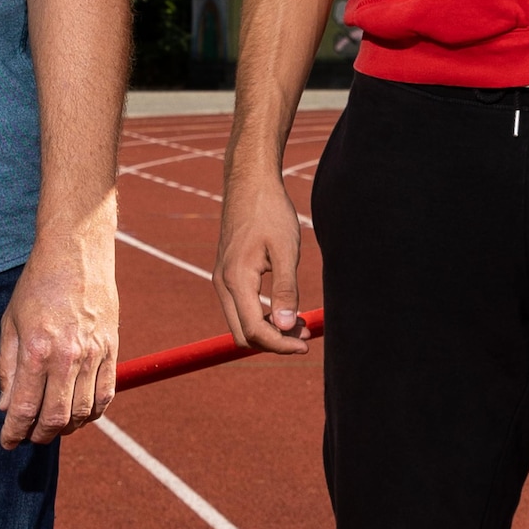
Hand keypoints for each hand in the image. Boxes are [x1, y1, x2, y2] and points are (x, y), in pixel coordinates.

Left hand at [0, 219, 118, 447]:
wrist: (77, 252)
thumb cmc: (37, 285)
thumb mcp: (10, 323)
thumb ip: (7, 368)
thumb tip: (6, 407)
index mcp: (36, 349)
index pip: (25, 407)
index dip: (15, 432)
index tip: (7, 443)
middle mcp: (66, 356)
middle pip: (56, 416)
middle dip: (41, 435)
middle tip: (30, 437)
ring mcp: (93, 354)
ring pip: (84, 411)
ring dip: (67, 427)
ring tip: (54, 426)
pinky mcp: (112, 349)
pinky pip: (107, 395)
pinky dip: (94, 413)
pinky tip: (81, 414)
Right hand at [215, 159, 308, 354]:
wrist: (250, 183)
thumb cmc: (270, 212)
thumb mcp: (286, 250)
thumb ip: (286, 290)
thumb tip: (287, 327)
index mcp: (236, 280)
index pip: (255, 331)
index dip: (281, 344)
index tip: (306, 344)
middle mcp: (222, 284)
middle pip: (243, 335)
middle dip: (274, 342)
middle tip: (305, 335)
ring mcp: (222, 279)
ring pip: (241, 324)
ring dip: (269, 331)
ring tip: (301, 323)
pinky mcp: (227, 274)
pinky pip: (241, 308)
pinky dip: (262, 317)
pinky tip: (285, 309)